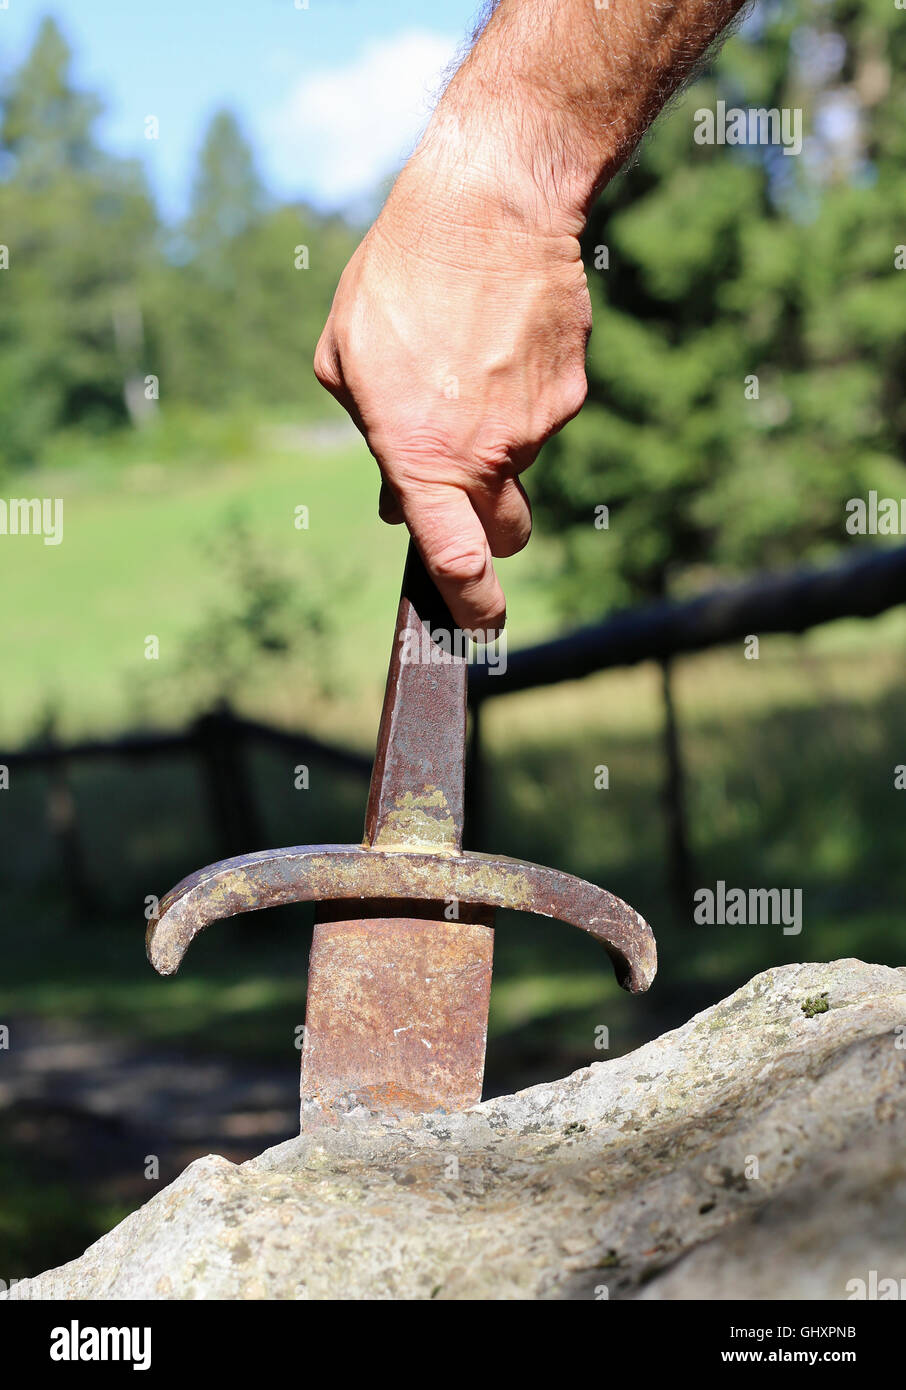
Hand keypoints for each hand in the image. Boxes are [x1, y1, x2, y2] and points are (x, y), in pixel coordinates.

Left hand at [314, 126, 590, 633]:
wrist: (490, 202)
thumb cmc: (401, 276)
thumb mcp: (347, 359)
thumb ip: (371, 438)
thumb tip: (394, 496)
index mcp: (423, 455)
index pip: (455, 559)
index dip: (470, 603)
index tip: (479, 626)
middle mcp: (490, 453)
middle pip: (508, 532)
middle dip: (490, 531)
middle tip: (462, 484)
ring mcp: (540, 424)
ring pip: (521, 461)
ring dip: (494, 434)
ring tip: (463, 356)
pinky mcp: (572, 388)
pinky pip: (544, 412)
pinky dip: (521, 392)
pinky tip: (498, 337)